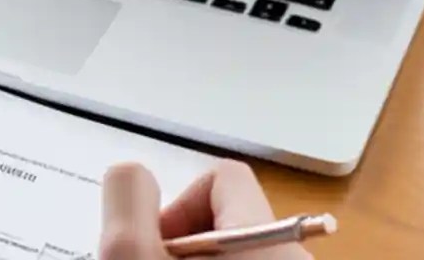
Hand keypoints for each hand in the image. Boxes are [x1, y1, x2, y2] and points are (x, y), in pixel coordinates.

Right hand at [100, 160, 312, 259]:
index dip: (178, 205)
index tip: (156, 247)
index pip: (224, 177)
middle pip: (228, 218)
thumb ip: (128, 199)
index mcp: (267, 236)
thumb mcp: (130, 254)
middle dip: (183, 242)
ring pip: (237, 253)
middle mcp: (295, 255)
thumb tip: (134, 171)